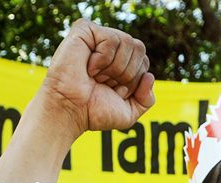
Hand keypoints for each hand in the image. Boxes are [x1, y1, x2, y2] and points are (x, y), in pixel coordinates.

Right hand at [42, 19, 154, 133]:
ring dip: (114, 68)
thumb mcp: (129, 113)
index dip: (134, 82)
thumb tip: (149, 76)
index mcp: (122, 62)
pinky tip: (89, 67)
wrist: (71, 111)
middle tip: (105, 83)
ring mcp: (98, 37)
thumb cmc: (94, 112)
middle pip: (140, 49)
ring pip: (128, 42)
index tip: (115, 92)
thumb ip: (147, 99)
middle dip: (127, 74)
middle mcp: (111, 47)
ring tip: (95, 75)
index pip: (144, 63)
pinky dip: (103, 59)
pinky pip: (111, 38)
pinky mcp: (85, 30)